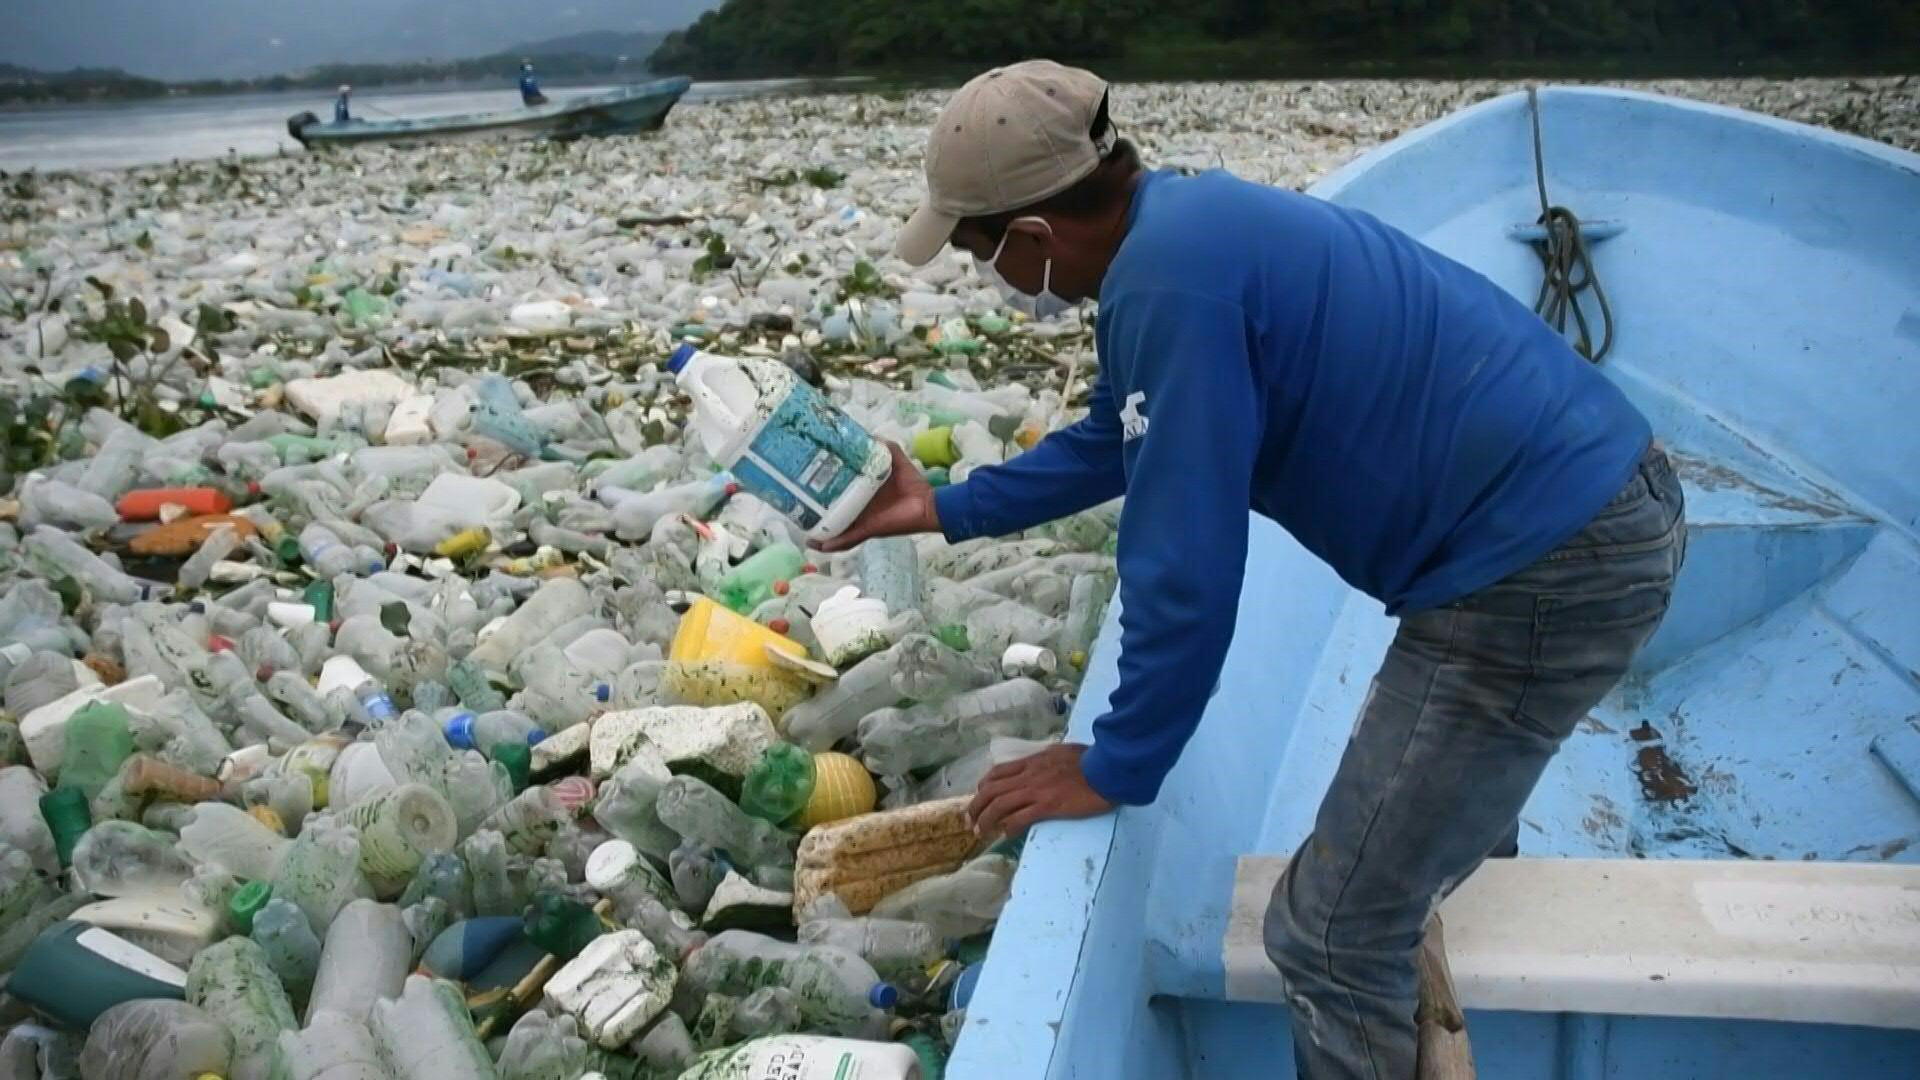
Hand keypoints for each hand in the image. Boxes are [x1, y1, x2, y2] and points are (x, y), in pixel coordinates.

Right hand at [811, 441, 939, 552]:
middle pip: (833, 512)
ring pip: (836, 529)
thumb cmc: (911, 484)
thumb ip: (882, 446)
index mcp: (863, 494)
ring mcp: (862, 521)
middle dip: (815, 512)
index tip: (806, 481)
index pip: (839, 492)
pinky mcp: (868, 529)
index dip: (823, 489)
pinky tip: (816, 543)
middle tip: (797, 505)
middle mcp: (860, 509)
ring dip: (819, 533)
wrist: (927, 504)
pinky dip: (832, 543)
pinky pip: (847, 539)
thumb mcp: (894, 459)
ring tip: (803, 531)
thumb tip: (866, 435)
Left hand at [967, 743, 1114, 837]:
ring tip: (979, 832)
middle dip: (976, 805)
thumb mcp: (1062, 752)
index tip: (979, 796)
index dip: (984, 786)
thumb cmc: (1092, 759)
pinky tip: (1005, 835)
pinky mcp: (1048, 806)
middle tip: (969, 819)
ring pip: (1000, 805)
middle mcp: (1029, 775)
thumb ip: (1048, 760)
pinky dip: (1009, 827)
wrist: (1108, 769)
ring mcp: (1037, 791)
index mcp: (1033, 761)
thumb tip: (1042, 766)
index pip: (998, 772)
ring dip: (985, 819)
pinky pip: (1020, 818)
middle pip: (991, 790)